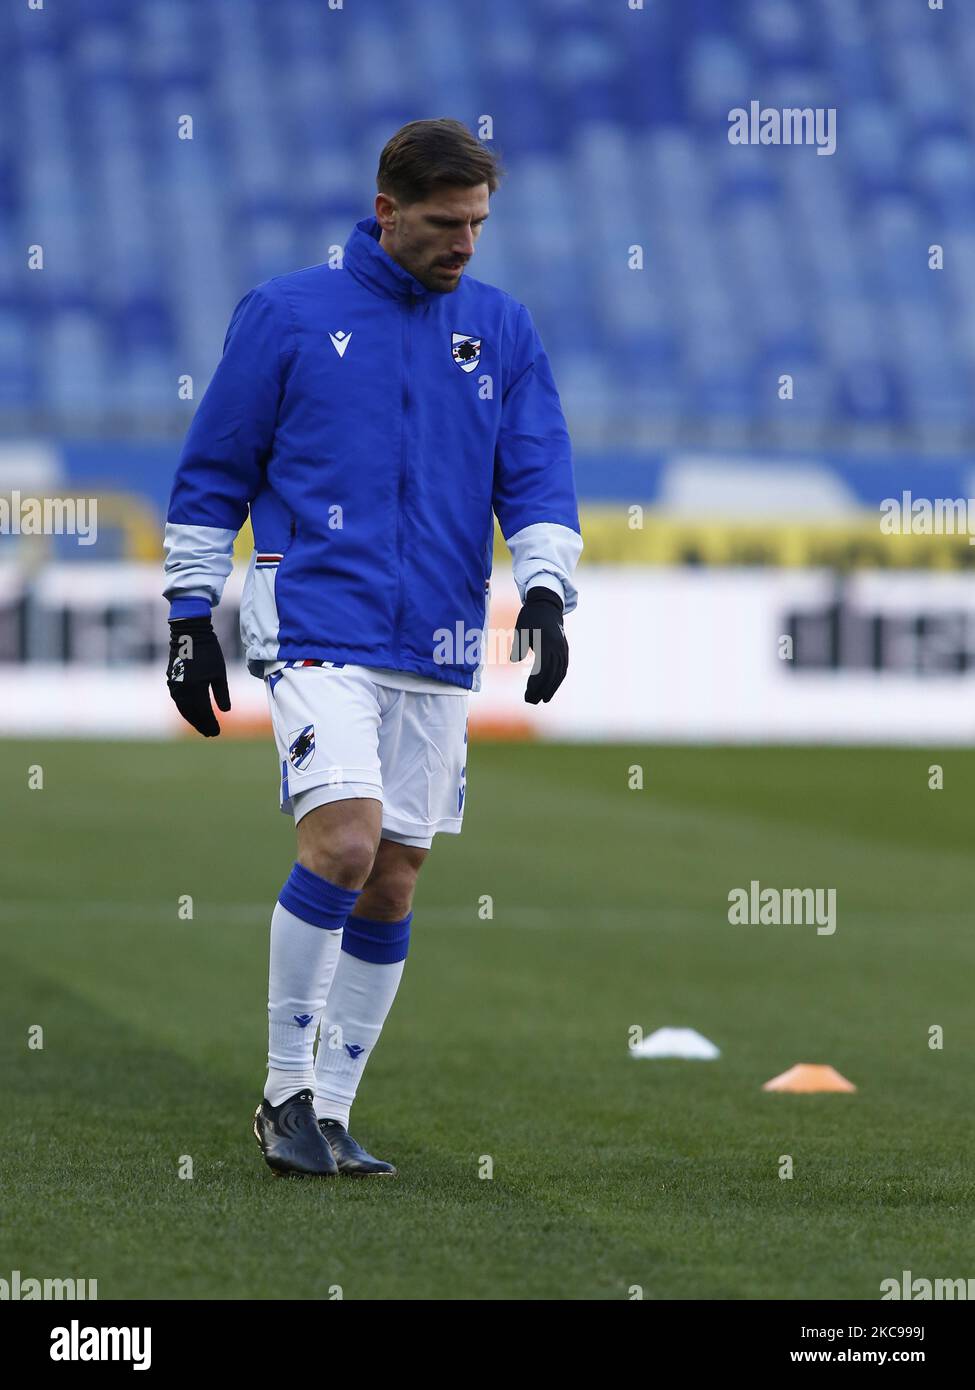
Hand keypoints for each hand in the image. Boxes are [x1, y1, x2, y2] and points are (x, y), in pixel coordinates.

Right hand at [166, 616, 230, 735]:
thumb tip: (226, 711)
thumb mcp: (219, 673)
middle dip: (201, 725)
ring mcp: (175, 686)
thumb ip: (221, 693)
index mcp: (196, 689)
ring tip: (202, 727)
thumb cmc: (208, 652)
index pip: (204, 713)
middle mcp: (183, 691)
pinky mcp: (171, 681)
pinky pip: (179, 701)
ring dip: (193, 719)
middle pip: (192, 714)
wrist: (189, 634)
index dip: (211, 724)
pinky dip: (186, 710)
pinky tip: (192, 713)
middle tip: (210, 734)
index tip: (217, 733)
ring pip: (183, 709)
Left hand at [509, 586, 567, 703]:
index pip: (541, 670)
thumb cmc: (530, 617)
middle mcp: (557, 648)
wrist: (547, 605)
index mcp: (546, 643)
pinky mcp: (564, 649)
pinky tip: (552, 687)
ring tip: (544, 699)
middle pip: (551, 674)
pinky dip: (558, 679)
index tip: (527, 695)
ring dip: (552, 687)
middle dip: (542, 690)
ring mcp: (563, 649)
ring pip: (559, 673)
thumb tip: (515, 660)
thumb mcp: (521, 629)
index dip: (535, 685)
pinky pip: (563, 667)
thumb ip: (519, 645)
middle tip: (532, 702)